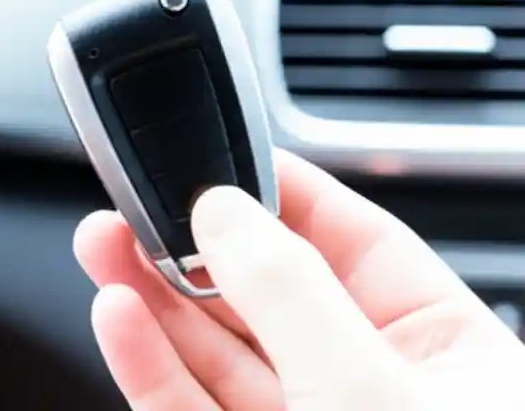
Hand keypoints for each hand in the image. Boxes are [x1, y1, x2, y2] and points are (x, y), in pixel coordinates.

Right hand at [75, 151, 524, 409]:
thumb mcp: (376, 388)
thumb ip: (292, 290)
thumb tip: (225, 210)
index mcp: (444, 351)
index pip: (353, 240)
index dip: (278, 191)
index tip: (212, 156)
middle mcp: (373, 389)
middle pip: (267, 294)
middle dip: (192, 245)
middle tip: (129, 204)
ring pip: (217, 355)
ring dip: (155, 300)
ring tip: (101, 247)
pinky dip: (150, 367)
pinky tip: (119, 320)